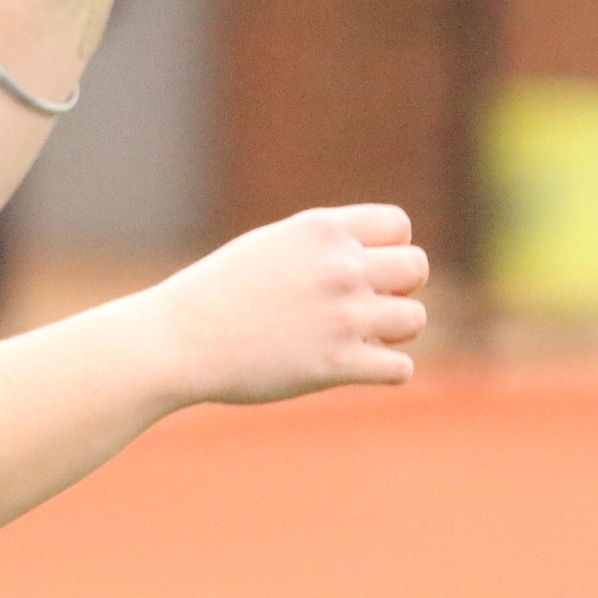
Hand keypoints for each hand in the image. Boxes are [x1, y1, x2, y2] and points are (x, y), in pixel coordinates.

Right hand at [146, 205, 427, 404]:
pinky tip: (358, 367)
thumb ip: (324, 246)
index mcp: (322, 229)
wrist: (181, 339)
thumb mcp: (273, 246)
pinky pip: (400, 368)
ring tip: (359, 338)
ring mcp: (343, 316)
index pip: (399, 227)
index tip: (364, 270)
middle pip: (416, 268)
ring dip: (394, 332)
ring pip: (414, 319)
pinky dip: (386, 370)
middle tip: (366, 305)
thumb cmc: (221, 293)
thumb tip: (377, 260)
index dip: (388, 249)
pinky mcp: (339, 364)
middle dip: (399, 288)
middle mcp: (340, 266)